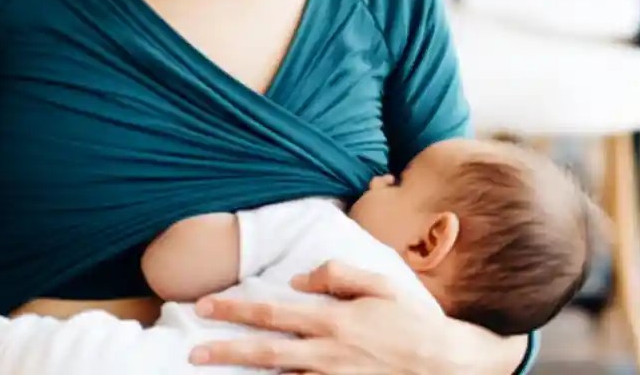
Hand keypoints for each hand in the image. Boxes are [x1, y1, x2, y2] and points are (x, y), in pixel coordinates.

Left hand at [189, 260, 521, 374]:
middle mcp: (327, 353)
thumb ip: (338, 274)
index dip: (236, 310)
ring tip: (213, 370)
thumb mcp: (380, 284)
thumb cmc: (411, 321)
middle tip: (194, 352)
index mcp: (333, 319)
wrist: (445, 363)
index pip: (274, 313)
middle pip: (266, 352)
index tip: (205, 306)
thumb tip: (298, 278)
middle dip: (226, 350)